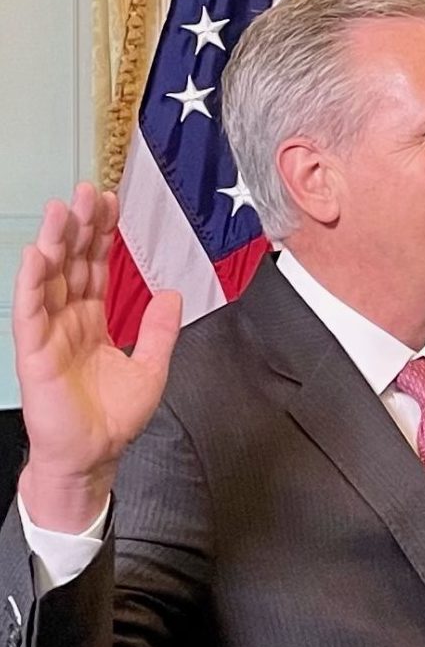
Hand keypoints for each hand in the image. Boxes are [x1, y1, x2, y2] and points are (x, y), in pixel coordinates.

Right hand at [13, 183, 180, 530]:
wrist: (94, 454)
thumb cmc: (113, 417)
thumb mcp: (151, 366)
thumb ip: (160, 329)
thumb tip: (171, 293)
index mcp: (94, 320)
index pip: (97, 268)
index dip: (103, 236)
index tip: (111, 205)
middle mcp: (69, 320)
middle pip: (73, 264)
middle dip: (81, 227)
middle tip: (88, 192)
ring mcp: (49, 333)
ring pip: (50, 278)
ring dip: (56, 243)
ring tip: (62, 210)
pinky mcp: (35, 351)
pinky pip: (31, 311)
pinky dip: (33, 281)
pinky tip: (38, 255)